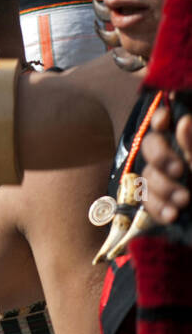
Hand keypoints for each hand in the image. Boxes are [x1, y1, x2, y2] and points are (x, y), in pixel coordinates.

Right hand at [141, 104, 191, 224]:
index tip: (164, 120)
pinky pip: (146, 200)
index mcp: (186, 144)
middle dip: (160, 158)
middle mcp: (174, 157)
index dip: (158, 118)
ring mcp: (165, 179)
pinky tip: (172, 215)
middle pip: (149, 145)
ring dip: (164, 188)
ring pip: (147, 175)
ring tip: (185, 200)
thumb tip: (183, 121)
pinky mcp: (159, 201)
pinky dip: (158, 208)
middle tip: (179, 171)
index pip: (164, 121)